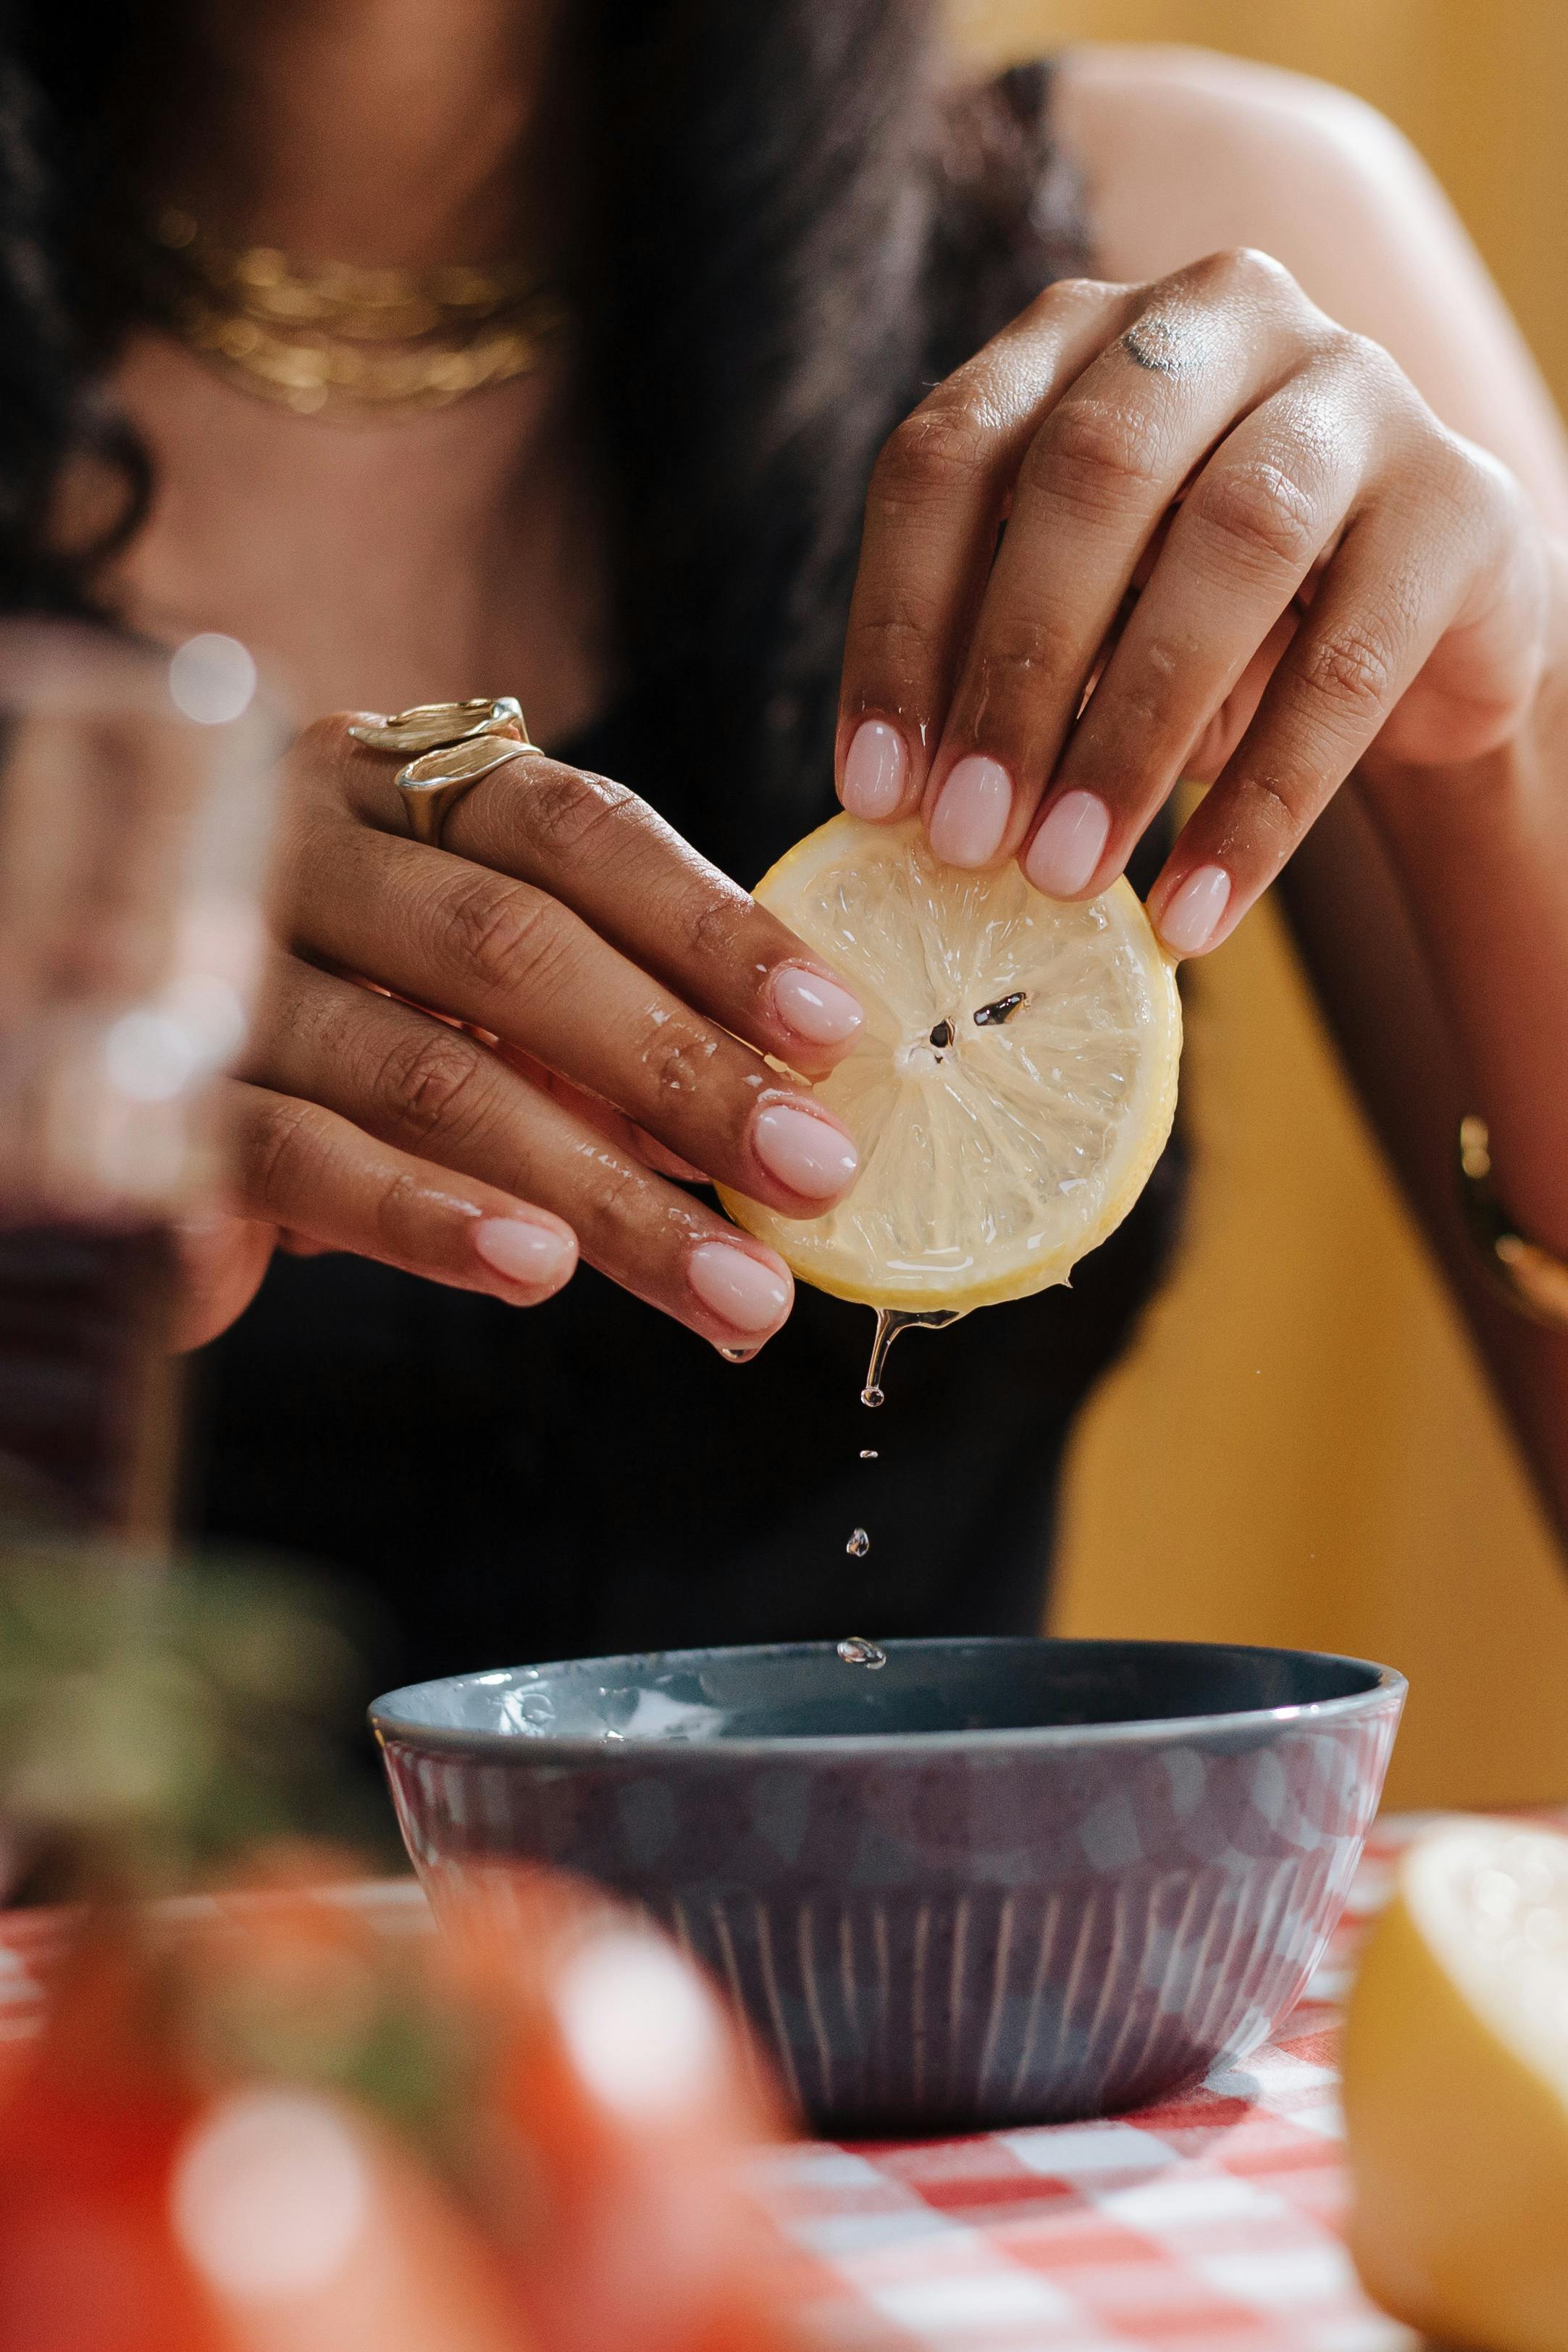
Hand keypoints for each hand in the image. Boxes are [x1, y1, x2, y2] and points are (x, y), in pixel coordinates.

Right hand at [177, 721, 863, 1350]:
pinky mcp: (156, 1104)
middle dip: (683, 1071)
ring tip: (730, 1286)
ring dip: (602, 1193)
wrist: (89, 1056)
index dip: (709, 926)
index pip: (573, 828)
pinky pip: (305, 1163)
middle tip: (814, 1174)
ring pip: (429, 1074)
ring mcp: (213, 970)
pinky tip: (539, 1273)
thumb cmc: (334, 1013)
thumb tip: (780, 1100)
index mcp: (392, 785)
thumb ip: (587, 1012)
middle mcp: (295, 847)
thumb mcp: (461, 985)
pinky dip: (431, 1219)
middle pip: (514, 949)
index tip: (834, 1027)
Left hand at [835, 247, 1551, 951]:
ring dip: (1128, 734)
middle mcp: (1215, 317)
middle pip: (1089, 476)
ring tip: (1065, 878)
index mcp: (1080, 334)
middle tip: (965, 840)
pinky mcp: (1460, 498)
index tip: (873, 792)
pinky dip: (1260, 805)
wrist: (1413, 631)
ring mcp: (1354, 388)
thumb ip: (992, 663)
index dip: (900, 625)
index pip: (952, 455)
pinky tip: (1193, 911)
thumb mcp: (1078, 620)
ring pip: (1229, 545)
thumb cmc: (1199, 622)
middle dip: (1013, 678)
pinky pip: (1348, 662)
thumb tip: (900, 803)